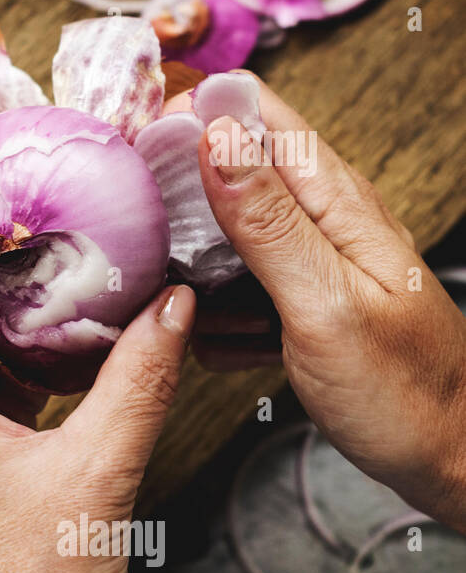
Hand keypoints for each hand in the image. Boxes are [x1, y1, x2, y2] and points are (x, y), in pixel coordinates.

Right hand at [186, 73, 465, 531]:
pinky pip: (232, 287)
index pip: (250, 111)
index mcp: (332, 199)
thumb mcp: (324, 304)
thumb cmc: (406, 392)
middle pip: (226, 169)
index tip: (137, 155)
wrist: (451, 460)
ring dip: (198, 272)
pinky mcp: (297, 300)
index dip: (189, 116)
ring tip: (213, 315)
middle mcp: (320, 217)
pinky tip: (237, 345)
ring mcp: (308, 259)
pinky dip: (220, 314)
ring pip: (220, 235)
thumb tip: (215, 136)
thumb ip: (267, 221)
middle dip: (181, 204)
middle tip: (161, 255)